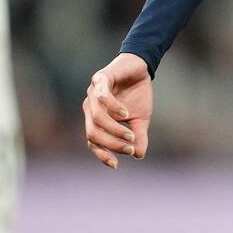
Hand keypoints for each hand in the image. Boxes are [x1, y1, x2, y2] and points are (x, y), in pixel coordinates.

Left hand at [83, 52, 152, 168]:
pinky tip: (125, 113)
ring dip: (114, 130)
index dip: (102, 154)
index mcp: (96, 119)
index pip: (92, 141)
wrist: (141, 68)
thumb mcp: (140, 119)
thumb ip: (138, 137)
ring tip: (130, 134)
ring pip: (96, 118)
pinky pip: (101, 96)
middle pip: (92, 133)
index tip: (116, 165)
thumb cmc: (137, 94)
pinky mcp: (100, 79)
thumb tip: (139, 156)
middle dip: (111, 144)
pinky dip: (113, 108)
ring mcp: (93, 93)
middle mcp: (90, 108)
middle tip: (129, 146)